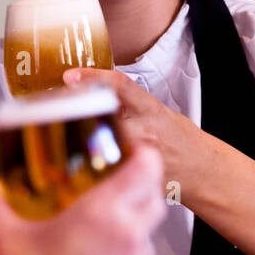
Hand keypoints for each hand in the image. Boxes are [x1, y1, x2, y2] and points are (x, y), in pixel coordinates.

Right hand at [0, 145, 164, 254]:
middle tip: (116, 188)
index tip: (132, 153)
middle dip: (139, 188)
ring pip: (151, 232)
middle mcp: (129, 237)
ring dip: (134, 227)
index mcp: (102, 214)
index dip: (142, 154)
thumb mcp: (8, 240)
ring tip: (104, 235)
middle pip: (154, 195)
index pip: (147, 165)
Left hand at [63, 67, 209, 191]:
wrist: (202, 169)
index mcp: (151, 110)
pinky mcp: (136, 178)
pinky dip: (92, 166)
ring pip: (99, 147)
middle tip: (52, 112)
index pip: (120, 87)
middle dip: (76, 116)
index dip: (93, 77)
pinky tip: (80, 165)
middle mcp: (145, 131)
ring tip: (61, 139)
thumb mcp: (158, 112)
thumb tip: (91, 94)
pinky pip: (106, 171)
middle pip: (101, 119)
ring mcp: (140, 156)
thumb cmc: (178, 138)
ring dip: (79, 143)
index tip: (69, 76)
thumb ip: (128, 105)